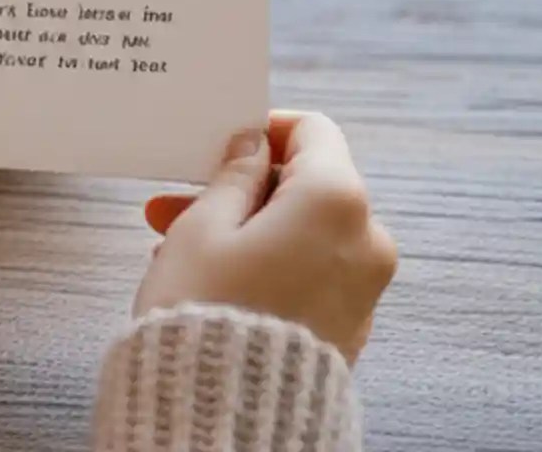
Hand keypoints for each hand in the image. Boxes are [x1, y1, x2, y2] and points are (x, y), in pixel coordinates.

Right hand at [134, 112, 396, 363]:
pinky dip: (268, 264)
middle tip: (175, 201)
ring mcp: (363, 288)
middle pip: (305, 186)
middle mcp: (366, 240)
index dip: (264, 130)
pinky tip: (212, 279)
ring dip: (246, 229)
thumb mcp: (202, 227)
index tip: (223, 143)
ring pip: (303, 233)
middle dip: (240, 190)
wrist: (223, 412)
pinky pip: (310, 273)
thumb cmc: (206, 312)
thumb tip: (251, 149)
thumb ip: (233, 177)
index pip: (312, 131)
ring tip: (177, 248)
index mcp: (335, 200)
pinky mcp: (349, 326)